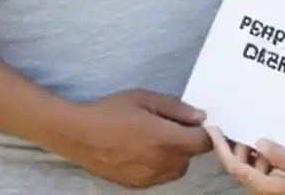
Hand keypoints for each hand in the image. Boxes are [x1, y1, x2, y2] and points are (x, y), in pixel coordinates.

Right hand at [61, 90, 210, 188]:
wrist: (78, 135)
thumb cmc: (111, 111)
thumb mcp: (144, 98)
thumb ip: (175, 108)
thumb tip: (200, 117)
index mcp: (166, 139)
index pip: (203, 142)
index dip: (206, 132)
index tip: (198, 123)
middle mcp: (162, 163)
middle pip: (191, 156)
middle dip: (187, 142)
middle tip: (170, 126)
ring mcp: (150, 178)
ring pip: (177, 169)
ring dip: (175, 155)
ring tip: (154, 139)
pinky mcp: (138, 185)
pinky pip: (160, 176)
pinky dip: (159, 166)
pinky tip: (142, 151)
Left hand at [207, 126, 284, 193]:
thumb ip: (282, 157)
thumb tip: (258, 142)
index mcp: (265, 186)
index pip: (234, 166)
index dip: (221, 146)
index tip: (212, 127)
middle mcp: (264, 187)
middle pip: (240, 164)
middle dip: (234, 144)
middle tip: (233, 119)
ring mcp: (273, 186)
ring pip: (253, 164)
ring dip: (250, 147)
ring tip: (253, 124)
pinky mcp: (282, 183)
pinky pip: (266, 165)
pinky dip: (263, 152)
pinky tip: (272, 138)